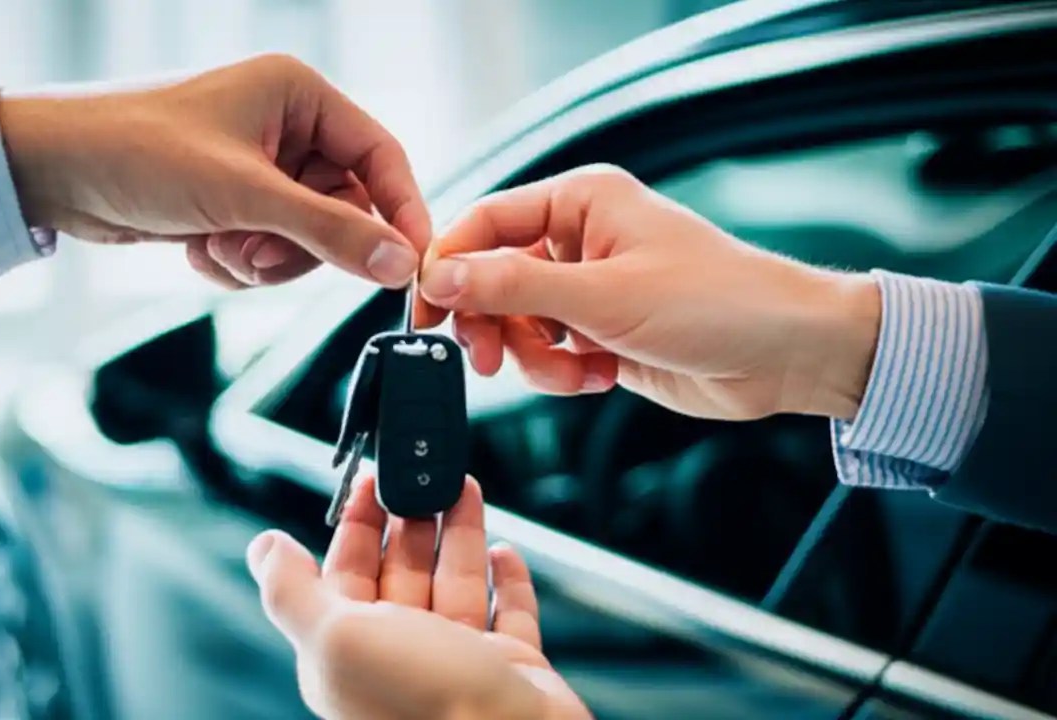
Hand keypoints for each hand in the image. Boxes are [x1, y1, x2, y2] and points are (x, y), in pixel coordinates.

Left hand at [0, 54, 429, 288]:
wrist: (49, 170)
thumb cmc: (137, 151)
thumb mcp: (244, 194)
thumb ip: (329, 231)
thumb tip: (397, 262)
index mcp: (299, 95)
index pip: (381, 155)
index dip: (401, 211)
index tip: (410, 265)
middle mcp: (284, 125)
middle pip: (344, 207)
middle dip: (302, 245)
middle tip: (260, 254)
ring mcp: (257, 166)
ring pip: (305, 237)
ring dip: (266, 258)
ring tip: (220, 245)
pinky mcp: (230, 200)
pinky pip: (268, 248)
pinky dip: (238, 260)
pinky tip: (197, 245)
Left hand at [248, 477, 589, 719]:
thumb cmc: (427, 706)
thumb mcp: (336, 638)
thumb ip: (291, 591)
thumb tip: (263, 548)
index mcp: (351, 656)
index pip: (343, 575)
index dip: (355, 525)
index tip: (371, 480)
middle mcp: (402, 660)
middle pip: (401, 572)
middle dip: (409, 519)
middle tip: (421, 473)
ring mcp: (460, 664)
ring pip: (454, 583)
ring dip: (458, 533)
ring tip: (463, 487)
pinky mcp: (511, 669)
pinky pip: (507, 614)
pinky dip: (506, 581)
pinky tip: (504, 551)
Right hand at [418, 165, 880, 419]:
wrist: (785, 355)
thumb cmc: (719, 302)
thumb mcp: (604, 295)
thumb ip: (515, 285)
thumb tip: (442, 277)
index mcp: (581, 201)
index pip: (485, 223)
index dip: (448, 265)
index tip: (428, 311)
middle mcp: (580, 238)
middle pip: (492, 277)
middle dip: (493, 324)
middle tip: (491, 358)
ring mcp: (589, 287)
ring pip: (517, 323)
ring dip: (535, 358)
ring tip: (576, 370)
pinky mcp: (600, 331)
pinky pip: (548, 353)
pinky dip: (562, 373)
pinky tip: (600, 376)